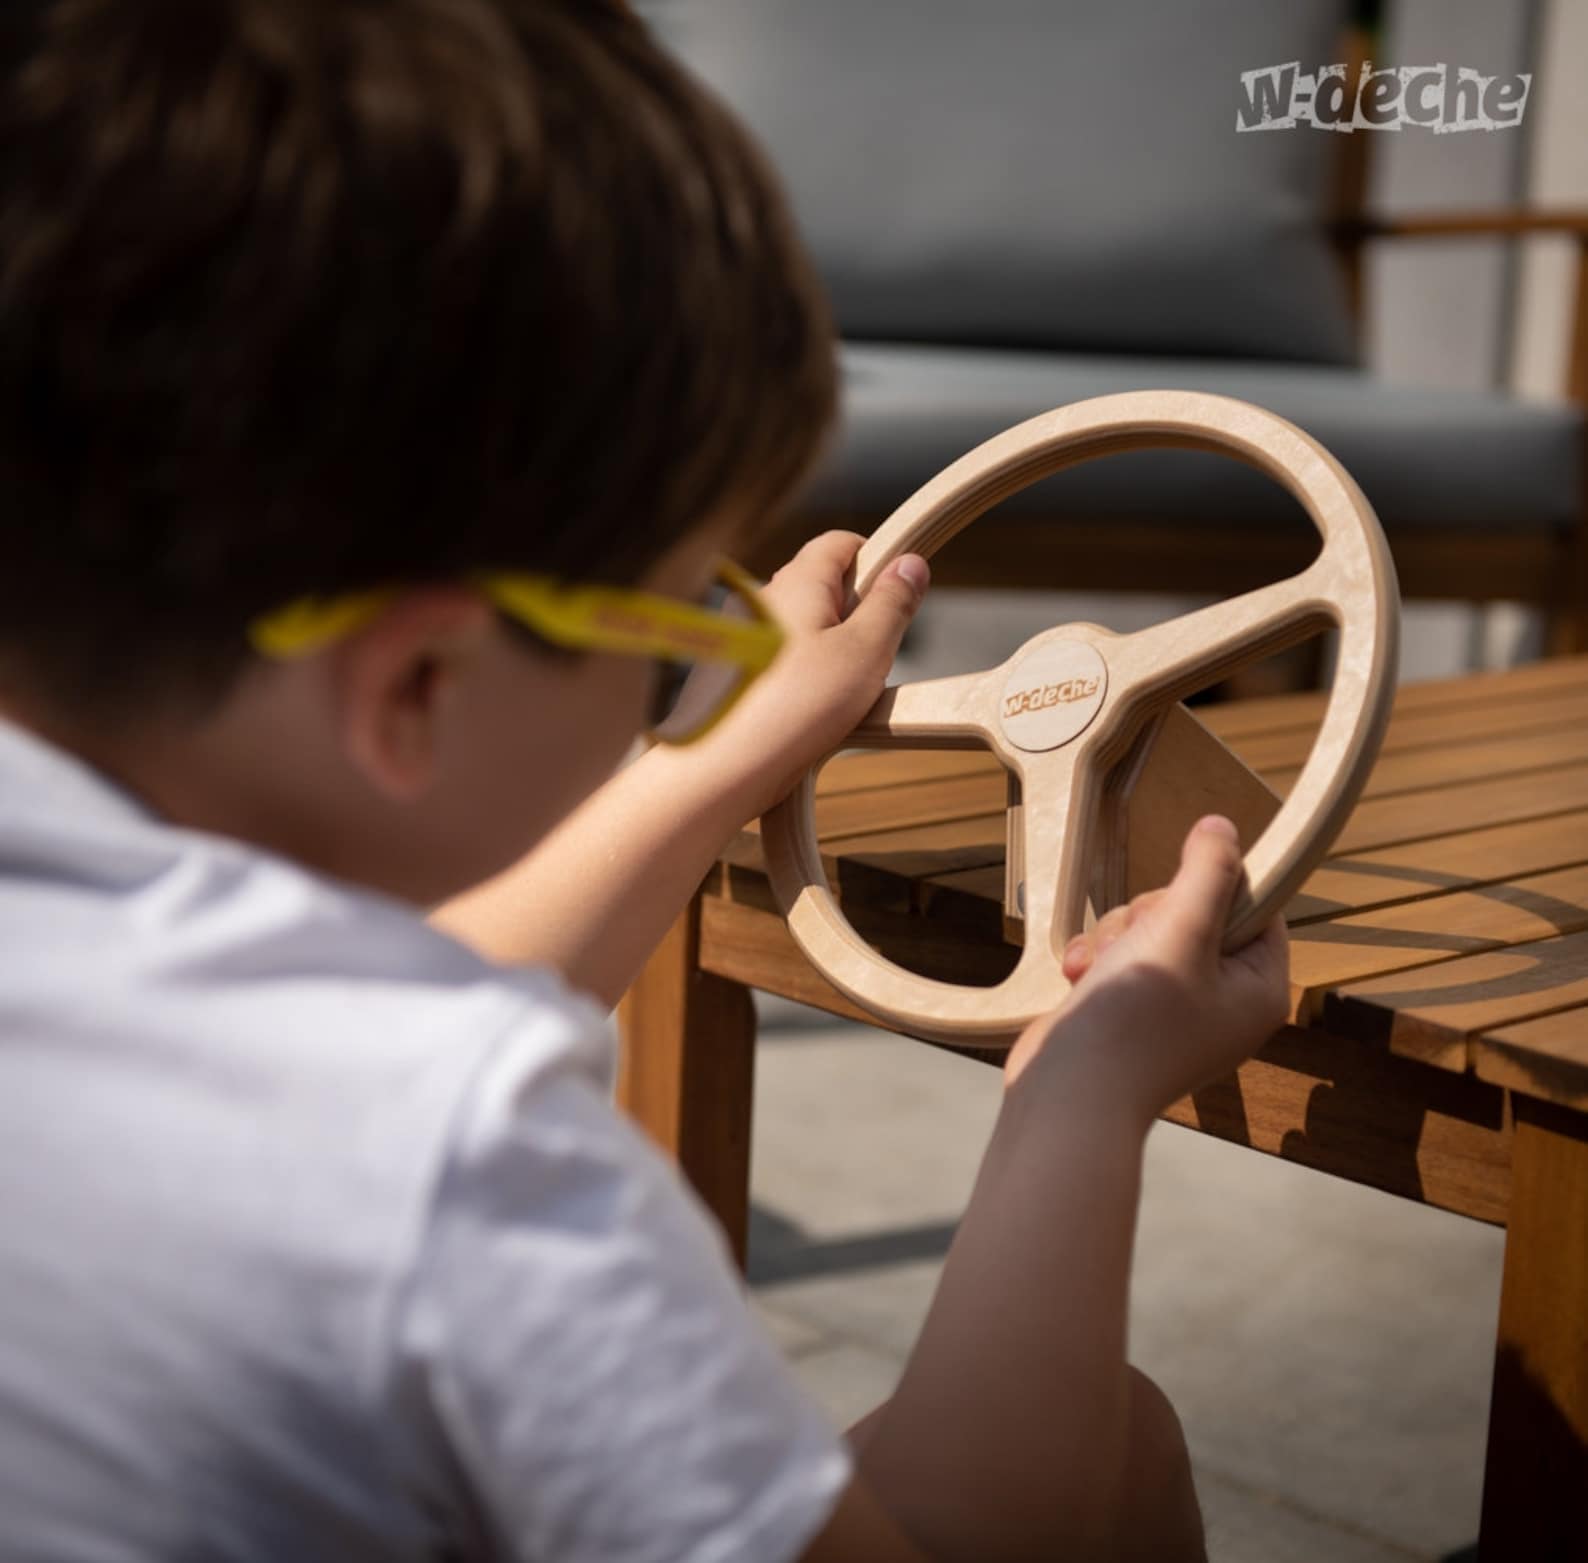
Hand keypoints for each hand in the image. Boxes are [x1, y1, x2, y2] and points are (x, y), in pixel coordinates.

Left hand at [680, 530, 928, 820]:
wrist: (724, 767)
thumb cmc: (794, 708)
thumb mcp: (865, 652)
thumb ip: (892, 604)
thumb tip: (911, 563)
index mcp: (796, 581)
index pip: (842, 543)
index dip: (877, 560)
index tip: (900, 594)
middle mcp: (765, 599)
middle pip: (825, 586)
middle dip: (858, 615)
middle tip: (875, 656)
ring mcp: (747, 636)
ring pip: (806, 627)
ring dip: (834, 650)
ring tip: (843, 693)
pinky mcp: (739, 673)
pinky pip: (784, 660)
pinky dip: (806, 676)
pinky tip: (812, 711)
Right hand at [1006, 815, 1289, 1123]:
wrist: (1068, 1092)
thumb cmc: (1133, 1019)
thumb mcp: (1179, 929)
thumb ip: (1207, 872)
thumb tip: (1223, 827)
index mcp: (1259, 989)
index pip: (1259, 908)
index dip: (1216, 889)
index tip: (1180, 895)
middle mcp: (1225, 1001)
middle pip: (1196, 911)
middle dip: (1151, 916)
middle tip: (1137, 944)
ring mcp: (1177, 1009)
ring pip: (1150, 930)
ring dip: (1116, 936)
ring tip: (1099, 969)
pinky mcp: (1133, 1013)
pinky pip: (1120, 956)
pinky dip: (1097, 960)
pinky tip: (1080, 978)